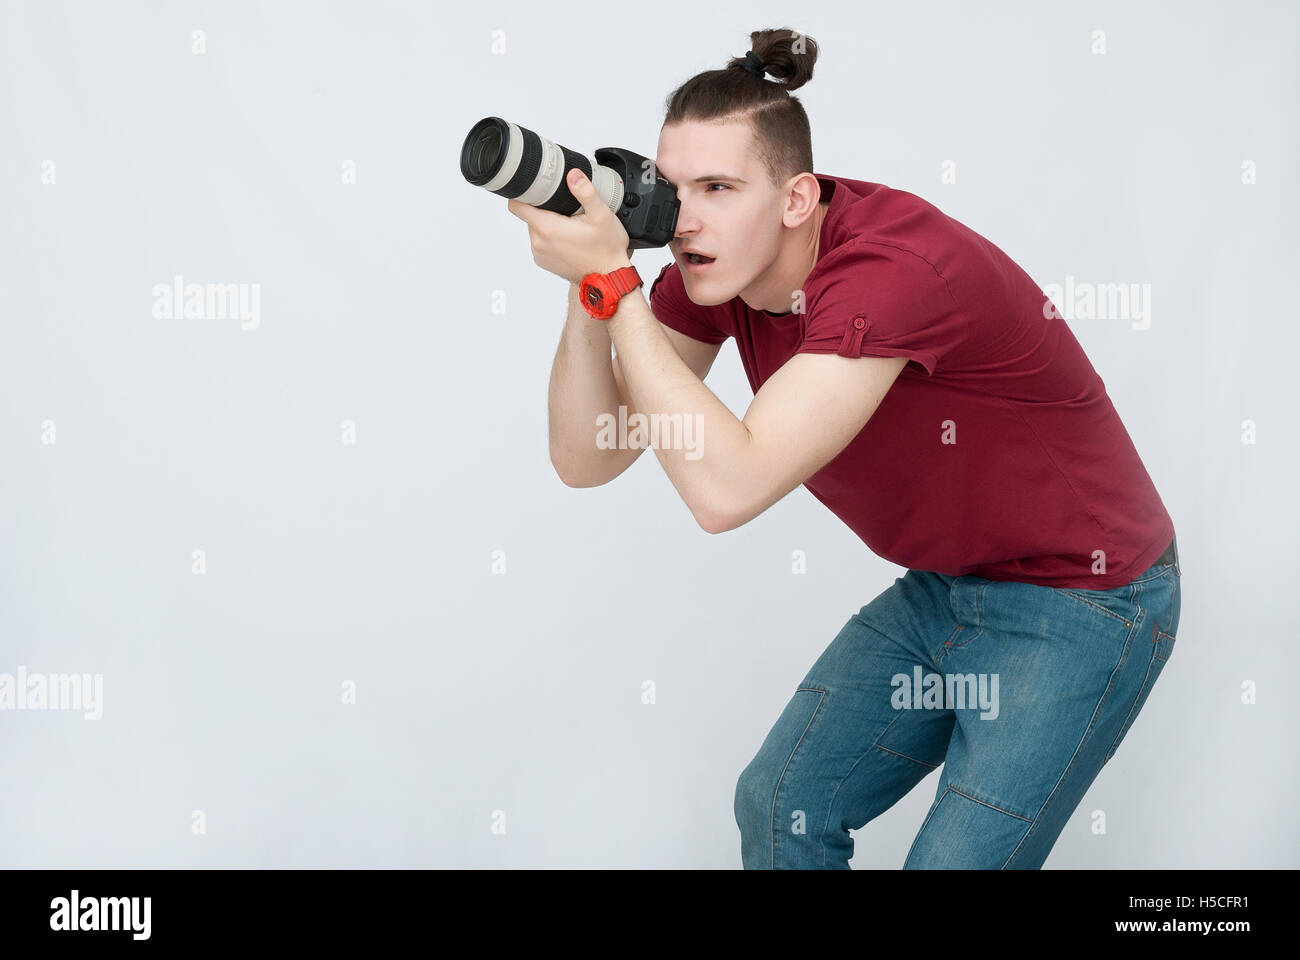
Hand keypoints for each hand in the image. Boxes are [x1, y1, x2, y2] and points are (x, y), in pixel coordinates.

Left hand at [507, 169, 632, 283]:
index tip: (535, 188)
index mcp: (547, 228)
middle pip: (529, 215)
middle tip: (567, 211)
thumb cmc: (606, 250)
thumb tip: (573, 175)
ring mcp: (539, 254)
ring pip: (535, 228)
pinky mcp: (544, 262)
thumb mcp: (601, 216)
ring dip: (548, 223)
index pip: (516, 205)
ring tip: (570, 225)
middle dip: (544, 208)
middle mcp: (539, 243)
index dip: (522, 192)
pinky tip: (569, 239)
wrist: (609, 279)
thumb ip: (585, 192)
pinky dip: (551, 238)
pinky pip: (541, 242)